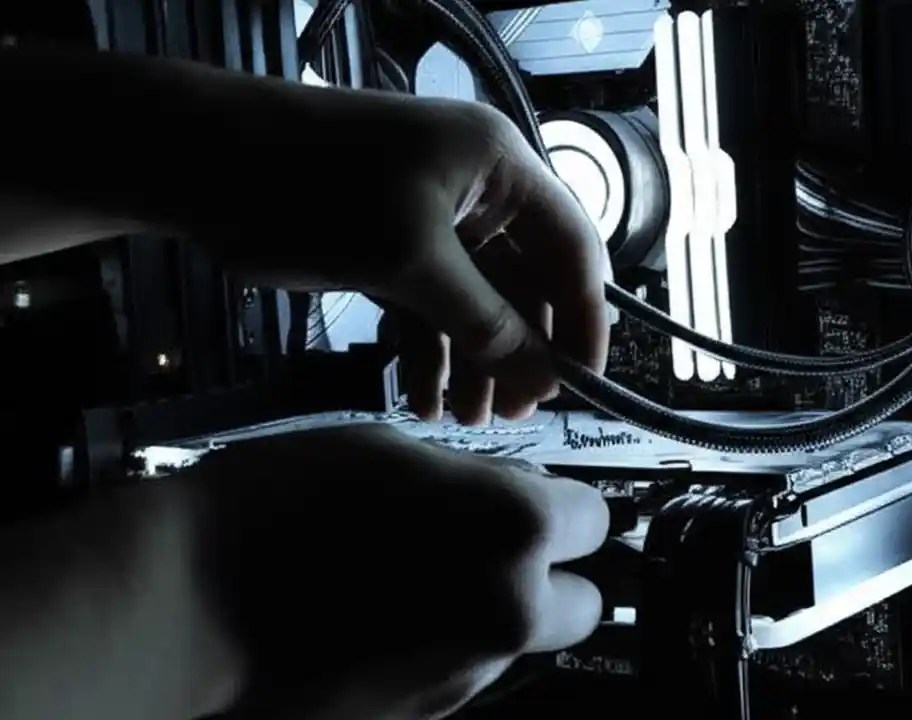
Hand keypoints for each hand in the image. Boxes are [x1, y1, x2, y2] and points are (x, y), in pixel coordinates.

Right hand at [190, 424, 608, 718]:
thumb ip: (478, 480)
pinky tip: (381, 619)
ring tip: (412, 578)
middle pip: (582, 603)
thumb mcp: (393, 450)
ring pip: (520, 643)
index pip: (596, 519)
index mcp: (515, 528)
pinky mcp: (422, 718)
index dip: (565, 505)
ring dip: (492, 613)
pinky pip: (462, 677)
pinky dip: (442, 651)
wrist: (180, 605)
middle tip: (491, 547)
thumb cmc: (273, 508)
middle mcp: (509, 611)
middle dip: (550, 576)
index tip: (540, 500)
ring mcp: (466, 677)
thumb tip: (512, 496)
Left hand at [211, 94, 610, 424]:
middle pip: (526, 283)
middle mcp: (478, 194)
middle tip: (517, 413)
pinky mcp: (392, 249)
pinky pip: (430, 308)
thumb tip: (543, 375)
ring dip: (475, 362)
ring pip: (477, 303)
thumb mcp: (410, 259)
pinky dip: (429, 353)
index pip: (573, 247)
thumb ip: (483, 320)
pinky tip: (422, 401)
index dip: (585, 317)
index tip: (583, 382)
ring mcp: (434, 222)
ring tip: (468, 421)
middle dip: (521, 350)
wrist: (206, 163)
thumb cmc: (318, 191)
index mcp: (501, 170)